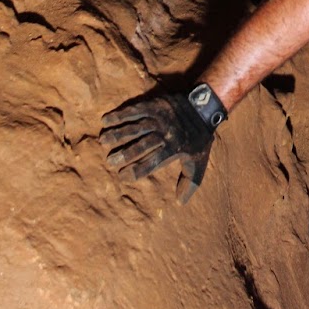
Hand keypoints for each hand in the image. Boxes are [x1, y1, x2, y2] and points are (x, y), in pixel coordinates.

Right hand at [100, 93, 217, 202]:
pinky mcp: (154, 105)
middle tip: (109, 161)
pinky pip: (134, 110)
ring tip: (103, 141)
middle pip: (140, 146)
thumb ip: (190, 183)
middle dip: (124, 154)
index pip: (151, 164)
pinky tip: (106, 120)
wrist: (205, 107)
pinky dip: (119, 115)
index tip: (122, 176)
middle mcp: (165, 134)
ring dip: (118, 134)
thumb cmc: (199, 139)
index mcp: (173, 150)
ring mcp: (159, 119)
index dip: (136, 171)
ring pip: (135, 128)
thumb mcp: (199, 162)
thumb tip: (180, 203)